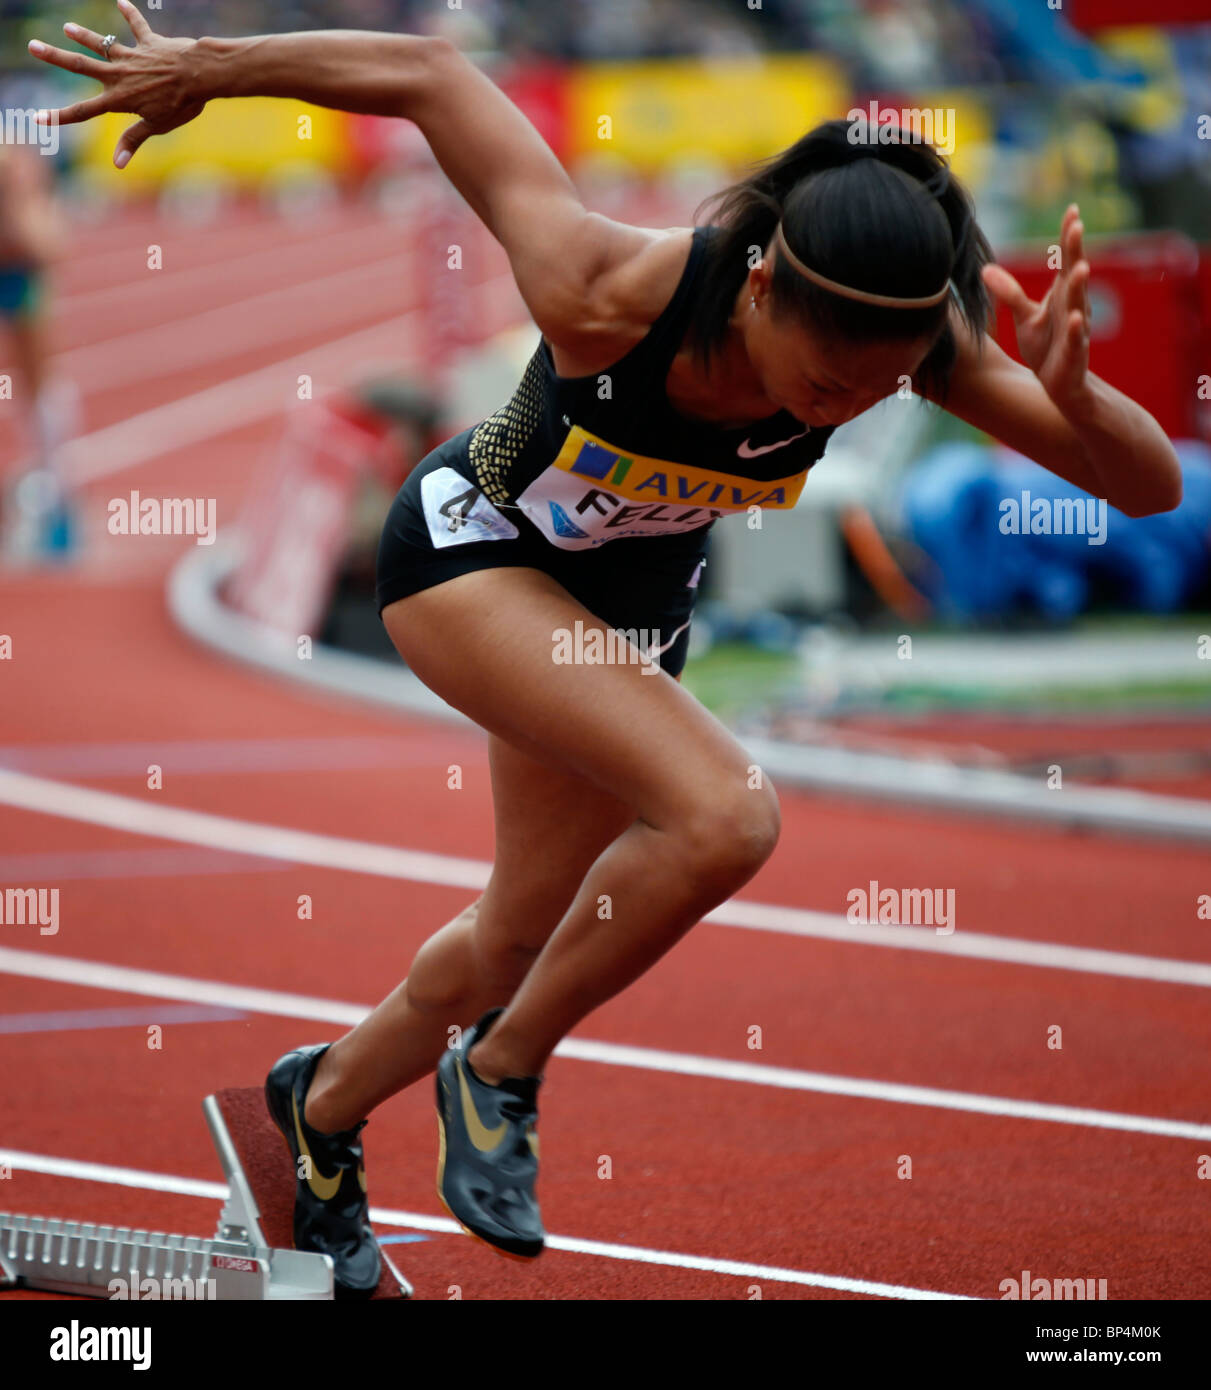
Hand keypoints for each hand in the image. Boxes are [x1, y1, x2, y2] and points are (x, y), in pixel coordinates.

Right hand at [29, 0, 204, 167]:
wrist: (200, 75)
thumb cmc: (181, 105)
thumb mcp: (157, 126)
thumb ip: (134, 140)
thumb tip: (117, 164)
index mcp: (118, 98)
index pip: (83, 111)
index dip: (59, 116)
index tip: (37, 118)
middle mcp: (119, 75)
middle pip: (80, 65)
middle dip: (54, 56)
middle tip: (33, 45)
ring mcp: (132, 56)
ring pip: (102, 44)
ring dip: (84, 35)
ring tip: (68, 28)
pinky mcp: (149, 43)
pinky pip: (137, 26)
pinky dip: (130, 14)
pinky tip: (121, 1)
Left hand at [982, 205, 1091, 410]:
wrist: (1060, 385)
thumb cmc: (1046, 347)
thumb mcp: (1024, 317)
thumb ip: (1009, 292)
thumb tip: (985, 269)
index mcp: (1063, 295)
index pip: (1067, 260)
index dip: (1069, 236)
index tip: (1072, 209)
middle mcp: (1073, 307)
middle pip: (1075, 274)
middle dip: (1076, 251)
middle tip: (1076, 226)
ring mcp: (1076, 330)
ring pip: (1079, 305)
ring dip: (1080, 287)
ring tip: (1080, 267)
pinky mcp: (1074, 353)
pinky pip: (1076, 340)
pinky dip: (1075, 330)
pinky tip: (1074, 318)